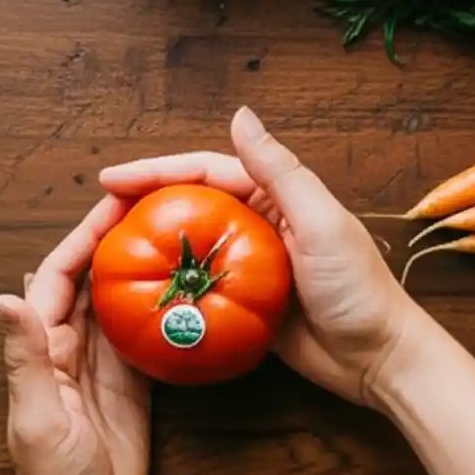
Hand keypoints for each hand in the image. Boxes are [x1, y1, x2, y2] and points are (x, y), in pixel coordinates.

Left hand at [0, 195, 150, 474]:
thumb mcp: (39, 420)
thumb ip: (27, 359)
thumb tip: (5, 298)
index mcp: (42, 352)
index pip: (56, 278)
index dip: (81, 238)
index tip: (110, 202)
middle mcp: (69, 351)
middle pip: (88, 280)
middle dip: (112, 239)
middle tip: (148, 202)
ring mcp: (101, 368)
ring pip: (116, 302)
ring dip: (136, 267)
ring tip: (169, 230)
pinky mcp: (131, 387)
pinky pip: (142, 337)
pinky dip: (157, 308)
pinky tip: (181, 287)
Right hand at [99, 107, 422, 405]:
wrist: (379, 359)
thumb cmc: (359, 290)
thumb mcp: (320, 222)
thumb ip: (279, 170)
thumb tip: (240, 115)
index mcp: (275, 198)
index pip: (204, 172)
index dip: (155, 171)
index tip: (109, 179)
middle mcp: (258, 226)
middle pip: (188, 205)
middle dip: (141, 204)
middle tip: (95, 217)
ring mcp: (248, 268)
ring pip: (187, 248)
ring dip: (149, 246)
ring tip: (104, 254)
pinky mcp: (246, 307)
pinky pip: (198, 291)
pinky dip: (169, 290)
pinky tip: (138, 298)